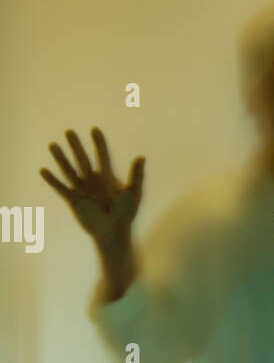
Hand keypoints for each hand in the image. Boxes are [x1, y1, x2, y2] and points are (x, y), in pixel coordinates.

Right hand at [39, 127, 144, 244]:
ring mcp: (82, 189)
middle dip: (76, 146)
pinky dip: (52, 180)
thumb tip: (141, 157)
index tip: (95, 130)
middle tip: (69, 131)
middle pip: (83, 160)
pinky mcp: (73, 201)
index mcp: (107, 177)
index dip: (99, 144)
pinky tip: (43, 170)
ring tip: (53, 145)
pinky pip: (61, 188)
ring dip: (61, 158)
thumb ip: (136, 176)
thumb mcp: (133, 194)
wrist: (113, 232)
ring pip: (69, 170)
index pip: (103, 156)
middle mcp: (93, 181)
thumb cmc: (126, 214)